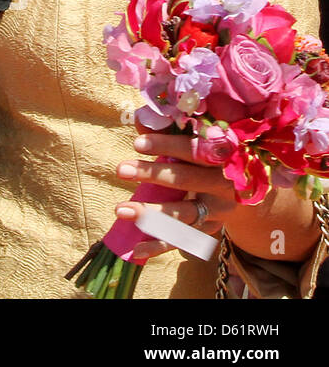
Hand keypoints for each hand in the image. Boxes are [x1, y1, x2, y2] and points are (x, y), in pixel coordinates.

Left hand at [111, 130, 238, 259]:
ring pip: (184, 214)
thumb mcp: (198, 140)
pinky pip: (184, 240)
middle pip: (186, 180)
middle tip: (120, 170)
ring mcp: (217, 211)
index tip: (137, 143)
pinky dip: (160, 245)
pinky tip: (136, 249)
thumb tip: (141, 118)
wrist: (247, 190)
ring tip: (120, 210)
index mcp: (223, 156)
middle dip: (152, 174)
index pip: (194, 149)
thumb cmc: (209, 156)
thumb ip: (171, 129)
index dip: (166, 145)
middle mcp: (223, 185)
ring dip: (152, 214)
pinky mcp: (210, 230)